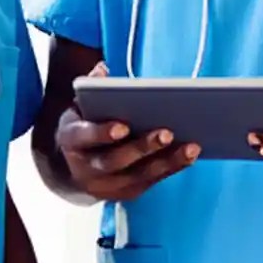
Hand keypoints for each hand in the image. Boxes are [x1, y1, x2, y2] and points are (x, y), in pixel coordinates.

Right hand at [56, 63, 199, 200]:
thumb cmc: (84, 127)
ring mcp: (106, 185)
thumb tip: (102, 70)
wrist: (74, 168)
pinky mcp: (126, 193)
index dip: (102, 133)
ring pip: (138, 175)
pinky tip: (191, 154)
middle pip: (115, 161)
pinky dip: (172, 168)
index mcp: (71, 140)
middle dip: (142, 147)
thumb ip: (91, 87)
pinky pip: (151, 181)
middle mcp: (86, 168)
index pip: (84, 137)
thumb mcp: (80, 105)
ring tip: (191, 146)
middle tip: (167, 132)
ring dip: (166, 161)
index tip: (123, 126)